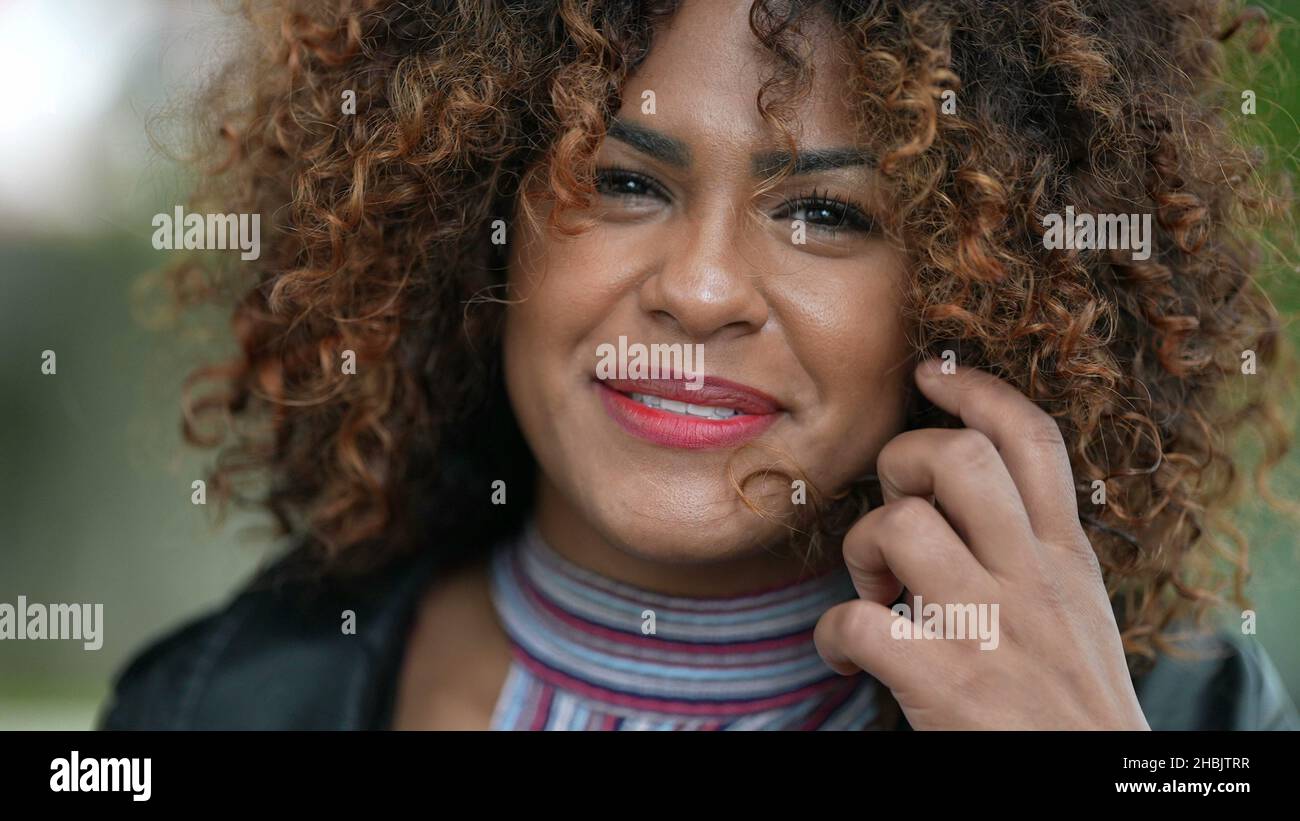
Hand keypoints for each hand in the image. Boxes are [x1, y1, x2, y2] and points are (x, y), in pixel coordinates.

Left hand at [814, 359, 1148, 729]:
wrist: (1098, 787)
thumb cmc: (1072, 698)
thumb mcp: (1079, 607)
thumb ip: (1035, 548)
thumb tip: (968, 496)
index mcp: (1064, 555)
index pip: (1032, 439)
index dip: (976, 389)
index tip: (930, 373)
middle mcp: (1030, 578)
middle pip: (957, 458)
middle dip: (904, 462)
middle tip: (898, 510)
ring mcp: (989, 627)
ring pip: (899, 525)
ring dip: (862, 550)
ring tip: (875, 592)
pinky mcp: (946, 681)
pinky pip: (858, 623)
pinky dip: (831, 636)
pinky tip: (845, 655)